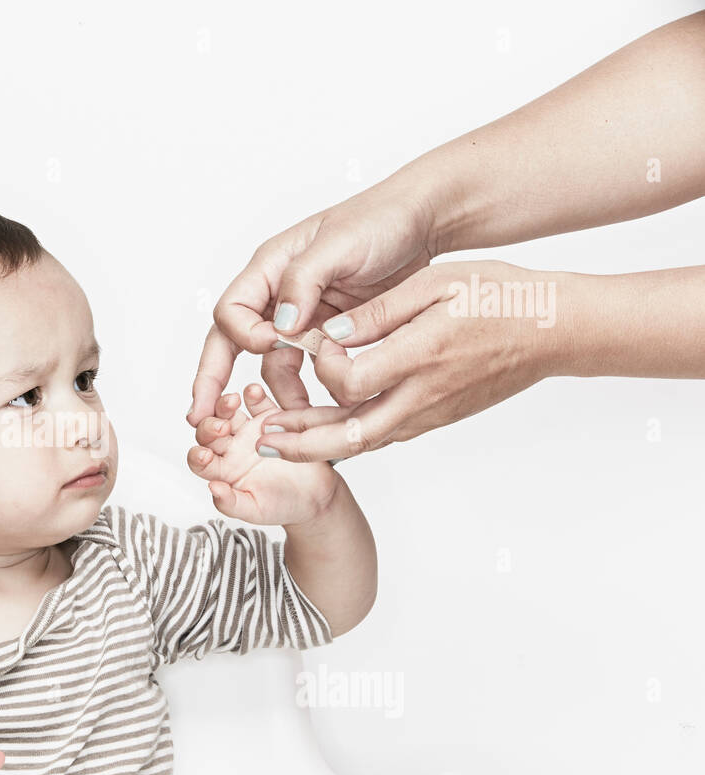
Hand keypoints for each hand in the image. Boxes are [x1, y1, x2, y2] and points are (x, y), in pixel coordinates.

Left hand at [187, 383, 340, 526]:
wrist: (317, 496)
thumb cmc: (283, 506)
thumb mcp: (255, 511)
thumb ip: (231, 503)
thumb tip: (213, 489)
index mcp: (223, 470)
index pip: (200, 460)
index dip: (198, 456)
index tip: (204, 455)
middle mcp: (232, 448)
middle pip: (210, 430)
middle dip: (210, 426)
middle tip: (220, 427)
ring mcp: (250, 431)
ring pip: (229, 412)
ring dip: (226, 404)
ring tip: (233, 401)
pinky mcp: (271, 418)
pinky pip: (259, 402)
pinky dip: (254, 394)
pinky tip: (253, 391)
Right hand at [188, 178, 438, 423]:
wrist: (422, 223)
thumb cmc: (379, 219)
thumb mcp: (338, 244)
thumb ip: (302, 281)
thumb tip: (279, 325)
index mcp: (269, 268)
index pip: (231, 311)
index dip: (243, 335)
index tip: (275, 342)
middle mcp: (277, 296)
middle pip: (231, 343)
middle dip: (213, 380)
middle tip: (201, 417)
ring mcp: (301, 317)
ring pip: (272, 364)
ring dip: (278, 392)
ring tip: (294, 419)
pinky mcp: (326, 334)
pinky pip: (307, 369)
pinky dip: (310, 389)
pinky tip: (320, 408)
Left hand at [253, 260, 563, 461]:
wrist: (554, 331)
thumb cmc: (499, 298)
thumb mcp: (436, 284)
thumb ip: (380, 311)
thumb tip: (330, 332)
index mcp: (420, 356)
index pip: (349, 382)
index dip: (322, 367)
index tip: (317, 343)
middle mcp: (422, 395)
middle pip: (348, 435)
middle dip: (301, 439)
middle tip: (263, 440)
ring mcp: (429, 413)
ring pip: (363, 443)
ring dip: (318, 446)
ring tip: (278, 444)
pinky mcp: (434, 419)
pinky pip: (382, 437)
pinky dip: (347, 440)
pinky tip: (322, 433)